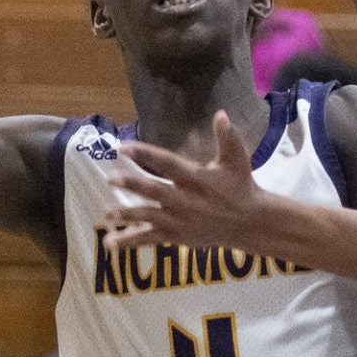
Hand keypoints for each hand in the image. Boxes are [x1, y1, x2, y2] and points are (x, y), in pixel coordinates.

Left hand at [108, 111, 273, 251]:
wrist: (249, 223)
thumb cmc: (241, 187)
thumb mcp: (238, 160)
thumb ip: (228, 137)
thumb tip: (221, 114)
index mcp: (197, 178)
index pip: (167, 163)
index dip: (145, 155)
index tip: (124, 147)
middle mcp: (186, 200)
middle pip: (155, 192)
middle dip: (133, 185)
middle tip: (111, 178)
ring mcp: (180, 221)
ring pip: (149, 218)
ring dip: (127, 216)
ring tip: (107, 213)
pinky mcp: (176, 236)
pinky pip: (151, 239)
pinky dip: (131, 241)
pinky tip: (110, 243)